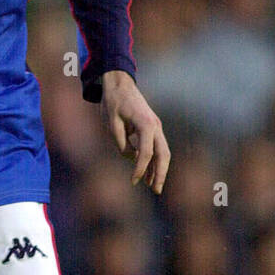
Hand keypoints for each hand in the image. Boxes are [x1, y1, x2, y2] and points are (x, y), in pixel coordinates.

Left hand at [100, 70, 170, 193]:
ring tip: (153, 187)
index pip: (146, 153)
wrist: (119, 83)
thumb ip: (120, 143)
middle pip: (163, 154)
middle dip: (161, 174)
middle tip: (157, 191)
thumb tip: (131, 157)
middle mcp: (155, 125)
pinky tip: (148, 173)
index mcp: (146, 123)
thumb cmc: (113, 102)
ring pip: (163, 152)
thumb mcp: (111, 123)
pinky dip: (154, 161)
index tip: (133, 181)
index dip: (140, 169)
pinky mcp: (152, 128)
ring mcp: (155, 126)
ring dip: (159, 169)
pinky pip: (156, 147)